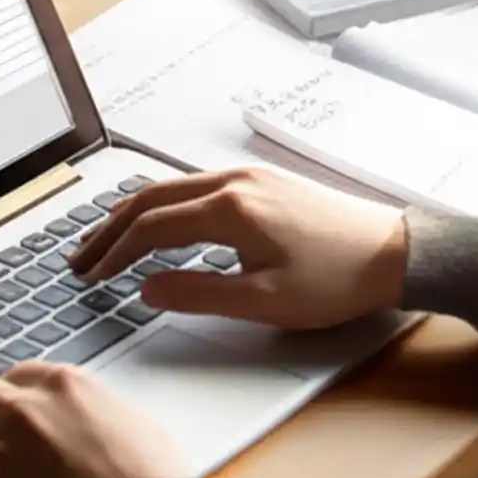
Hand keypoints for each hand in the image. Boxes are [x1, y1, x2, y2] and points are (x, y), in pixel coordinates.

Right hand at [70, 167, 408, 328]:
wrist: (397, 251)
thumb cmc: (338, 279)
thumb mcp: (265, 302)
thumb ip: (198, 294)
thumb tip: (146, 289)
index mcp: (230, 209)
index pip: (150, 227)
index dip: (114, 253)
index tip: (92, 276)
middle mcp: (234, 181)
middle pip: (151, 198)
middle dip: (109, 229)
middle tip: (80, 257)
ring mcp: (249, 176)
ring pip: (171, 187)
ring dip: (134, 213)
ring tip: (106, 240)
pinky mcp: (263, 181)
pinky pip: (195, 185)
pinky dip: (164, 204)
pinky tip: (158, 222)